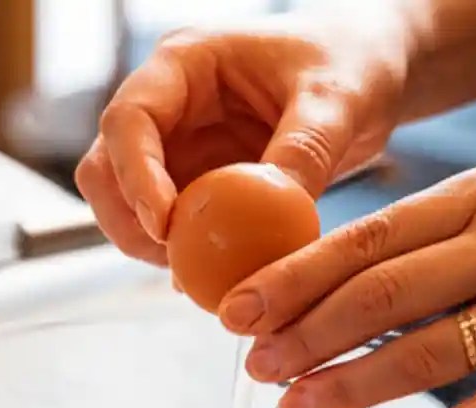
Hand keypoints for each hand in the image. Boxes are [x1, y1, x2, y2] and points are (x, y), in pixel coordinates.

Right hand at [74, 8, 413, 266]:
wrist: (370, 75)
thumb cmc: (351, 62)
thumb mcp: (337, 100)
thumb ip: (303, 151)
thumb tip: (275, 214)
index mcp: (185, 65)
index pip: (129, 120)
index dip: (134, 176)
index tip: (165, 224)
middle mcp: (167, 107)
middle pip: (106, 169)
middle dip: (129, 221)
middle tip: (177, 261)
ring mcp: (176, 150)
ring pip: (127, 208)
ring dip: (153, 248)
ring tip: (206, 273)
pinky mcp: (196, 187)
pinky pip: (172, 231)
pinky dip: (187, 259)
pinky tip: (226, 277)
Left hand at [218, 161, 475, 407]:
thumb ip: (434, 229)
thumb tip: (328, 273)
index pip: (367, 239)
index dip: (293, 277)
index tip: (238, 309)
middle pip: (382, 296)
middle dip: (305, 334)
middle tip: (255, 365)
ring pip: (426, 357)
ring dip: (348, 388)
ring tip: (293, 407)